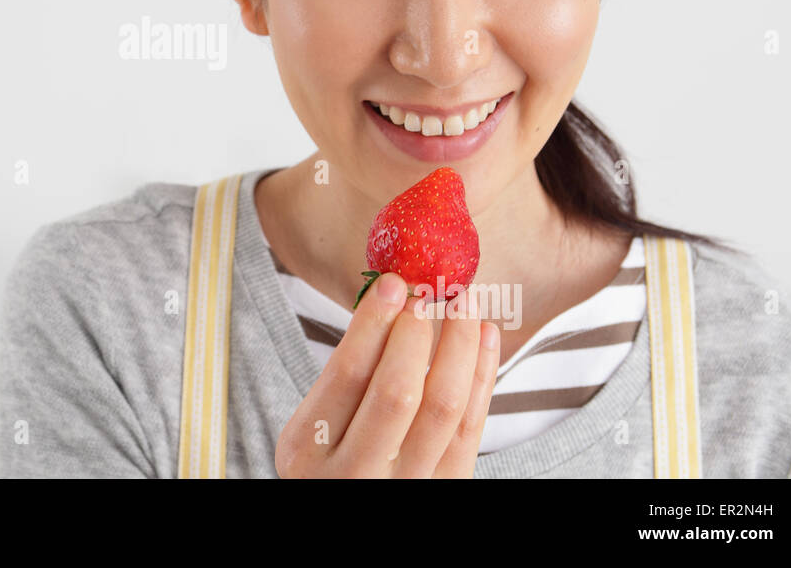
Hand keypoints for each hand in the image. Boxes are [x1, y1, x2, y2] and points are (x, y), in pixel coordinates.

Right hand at [275, 271, 499, 477]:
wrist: (349, 506)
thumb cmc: (329, 458)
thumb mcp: (311, 425)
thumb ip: (343, 377)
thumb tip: (390, 298)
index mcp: (307, 450)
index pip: (347, 374)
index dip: (373, 322)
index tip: (392, 283)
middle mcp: (355, 475)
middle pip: (396, 392)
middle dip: (416, 333)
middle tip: (427, 292)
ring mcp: (405, 487)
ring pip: (443, 407)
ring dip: (459, 345)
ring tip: (463, 301)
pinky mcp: (446, 488)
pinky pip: (471, 428)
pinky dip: (482, 375)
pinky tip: (484, 336)